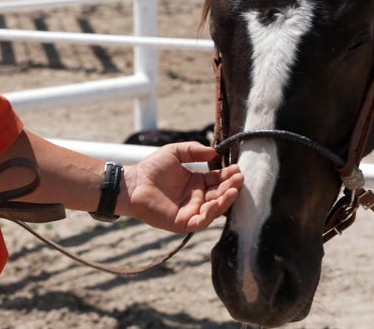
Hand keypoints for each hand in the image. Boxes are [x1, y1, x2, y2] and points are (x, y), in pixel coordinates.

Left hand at [123, 142, 243, 232]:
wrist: (133, 183)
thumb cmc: (151, 168)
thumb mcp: (175, 153)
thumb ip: (194, 151)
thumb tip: (214, 152)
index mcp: (196, 183)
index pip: (218, 180)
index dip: (228, 176)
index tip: (238, 168)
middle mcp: (196, 198)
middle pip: (219, 194)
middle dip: (231, 186)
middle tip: (239, 177)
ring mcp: (190, 211)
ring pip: (214, 209)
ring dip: (225, 200)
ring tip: (233, 189)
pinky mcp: (182, 222)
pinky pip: (200, 221)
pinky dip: (210, 214)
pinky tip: (215, 202)